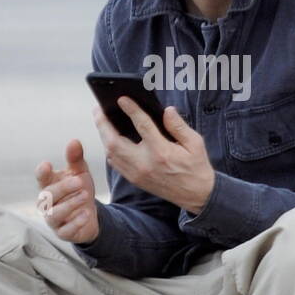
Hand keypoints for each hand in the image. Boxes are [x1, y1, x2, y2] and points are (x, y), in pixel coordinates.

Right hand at [35, 139, 98, 244]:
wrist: (89, 215)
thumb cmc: (79, 190)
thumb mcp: (80, 173)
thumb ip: (76, 159)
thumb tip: (74, 141)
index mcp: (49, 185)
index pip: (41, 178)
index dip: (42, 173)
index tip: (47, 165)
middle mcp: (47, 203)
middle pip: (48, 195)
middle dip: (63, 188)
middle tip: (79, 181)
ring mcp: (53, 219)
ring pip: (54, 214)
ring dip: (70, 205)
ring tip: (85, 196)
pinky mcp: (63, 233)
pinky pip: (65, 230)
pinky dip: (75, 223)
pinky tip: (86, 215)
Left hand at [93, 98, 214, 213]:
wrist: (197, 195)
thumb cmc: (196, 167)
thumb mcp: (195, 143)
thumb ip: (179, 126)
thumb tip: (167, 110)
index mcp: (161, 151)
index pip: (142, 125)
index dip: (131, 109)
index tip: (122, 99)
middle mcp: (145, 163)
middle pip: (115, 141)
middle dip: (103, 124)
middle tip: (98, 109)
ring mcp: (137, 173)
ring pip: (111, 153)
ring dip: (103, 136)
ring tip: (101, 121)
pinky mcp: (135, 180)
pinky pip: (115, 164)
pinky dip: (109, 150)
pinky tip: (109, 140)